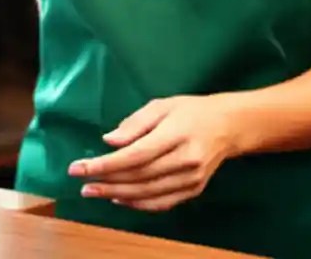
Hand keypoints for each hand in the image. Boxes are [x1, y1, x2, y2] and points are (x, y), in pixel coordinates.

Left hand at [68, 96, 233, 211]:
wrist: (230, 126)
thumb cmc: (191, 111)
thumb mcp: (162, 105)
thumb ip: (135, 123)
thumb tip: (109, 141)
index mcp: (177, 134)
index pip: (136, 154)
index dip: (106, 164)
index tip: (80, 168)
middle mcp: (186, 159)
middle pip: (140, 177)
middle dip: (106, 182)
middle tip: (81, 184)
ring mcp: (192, 178)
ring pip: (148, 193)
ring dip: (117, 195)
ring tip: (94, 192)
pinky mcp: (194, 190)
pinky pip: (162, 203)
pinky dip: (138, 204)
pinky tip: (119, 199)